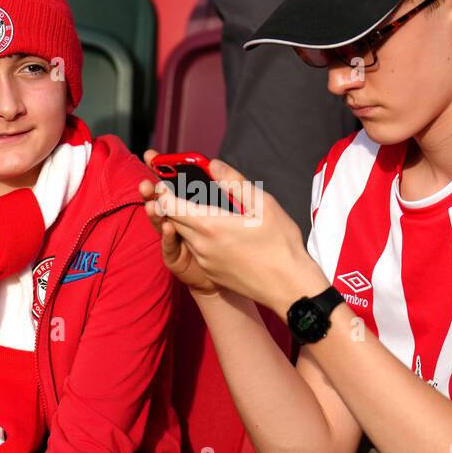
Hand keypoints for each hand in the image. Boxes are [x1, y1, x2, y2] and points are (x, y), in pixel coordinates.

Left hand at [144, 154, 326, 314]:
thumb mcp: (262, 204)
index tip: (162, 181)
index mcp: (211, 225)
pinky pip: (196, 250)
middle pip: (173, 221)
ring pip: (185, 236)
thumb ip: (234, 182)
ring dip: (184, 222)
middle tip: (174, 191)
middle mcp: (202, 245)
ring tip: (196, 209)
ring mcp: (205, 262)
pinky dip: (197, 237)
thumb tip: (213, 165)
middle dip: (170, 205)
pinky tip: (215, 231)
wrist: (289, 287)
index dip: (163, 192)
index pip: (172, 206)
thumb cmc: (280, 244)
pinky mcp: (211, 272)